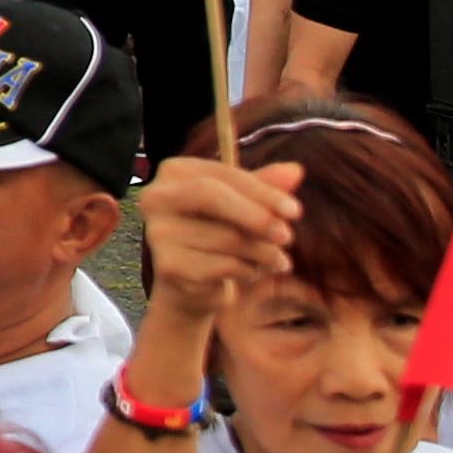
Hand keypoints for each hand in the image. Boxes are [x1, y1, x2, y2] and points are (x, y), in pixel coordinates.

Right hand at [136, 156, 303, 328]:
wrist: (192, 282)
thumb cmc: (218, 233)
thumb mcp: (243, 204)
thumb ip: (265, 186)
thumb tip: (296, 170)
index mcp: (174, 172)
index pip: (222, 175)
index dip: (263, 192)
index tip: (296, 211)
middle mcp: (156, 198)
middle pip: (211, 196)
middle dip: (256, 217)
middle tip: (288, 237)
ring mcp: (158, 232)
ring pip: (225, 237)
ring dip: (262, 252)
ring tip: (276, 260)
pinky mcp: (169, 265)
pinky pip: (222, 265)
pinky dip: (248, 271)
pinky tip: (252, 272)